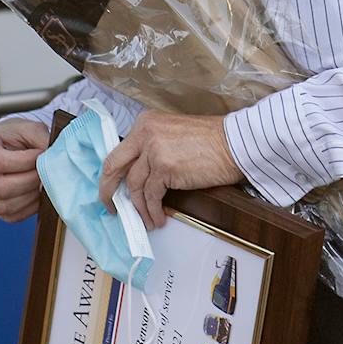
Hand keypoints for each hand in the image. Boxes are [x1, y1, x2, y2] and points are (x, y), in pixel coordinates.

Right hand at [0, 118, 51, 221]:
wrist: (11, 146)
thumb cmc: (17, 137)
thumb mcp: (29, 128)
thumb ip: (41, 138)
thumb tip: (54, 158)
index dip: (24, 161)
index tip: (40, 154)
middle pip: (0, 187)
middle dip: (29, 181)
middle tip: (45, 172)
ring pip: (5, 206)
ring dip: (31, 196)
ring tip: (43, 182)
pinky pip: (11, 216)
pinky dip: (30, 208)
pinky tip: (38, 194)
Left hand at [99, 109, 243, 229]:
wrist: (235, 143)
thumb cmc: (211, 141)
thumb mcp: (172, 134)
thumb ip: (152, 147)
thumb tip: (138, 175)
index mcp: (145, 123)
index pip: (119, 151)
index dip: (112, 174)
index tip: (111, 189)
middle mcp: (145, 133)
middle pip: (114, 166)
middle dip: (108, 191)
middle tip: (111, 208)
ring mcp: (154, 150)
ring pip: (134, 186)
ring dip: (139, 207)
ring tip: (147, 220)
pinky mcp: (165, 168)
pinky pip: (151, 196)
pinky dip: (153, 211)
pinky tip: (158, 218)